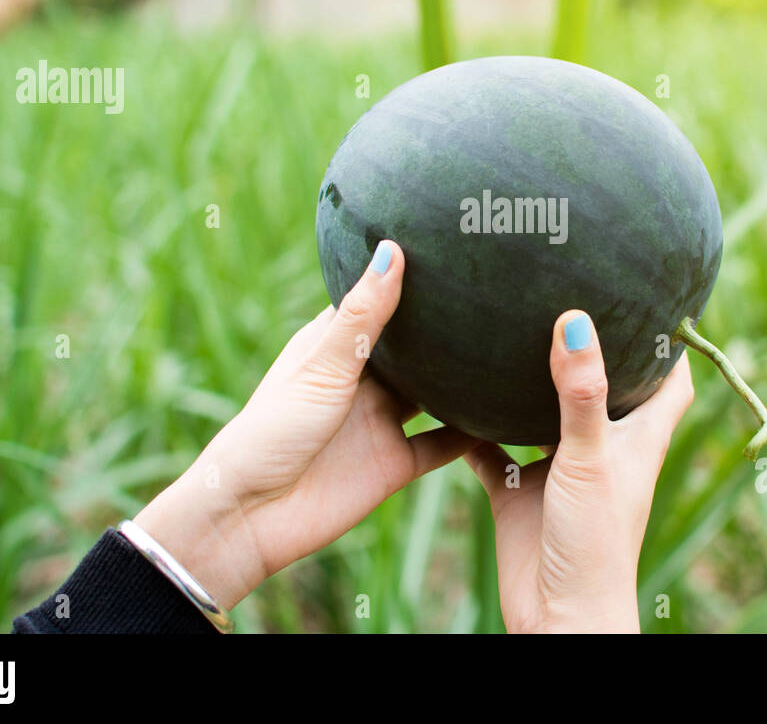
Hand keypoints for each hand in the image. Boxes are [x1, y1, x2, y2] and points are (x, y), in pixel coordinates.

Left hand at [135, 240, 475, 609]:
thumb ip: (364, 315)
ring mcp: (381, 422)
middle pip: (415, 350)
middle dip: (449, 329)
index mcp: (336, 349)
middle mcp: (363, 382)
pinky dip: (475, 431)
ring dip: (467, 379)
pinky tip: (509, 413)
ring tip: (514, 349)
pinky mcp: (396, 463)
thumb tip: (393, 249)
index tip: (452, 250)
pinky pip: (446, 443)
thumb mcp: (323, 365)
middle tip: (499, 293)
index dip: (411, 281)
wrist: (251, 517)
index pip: (379, 303)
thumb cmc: (270, 431)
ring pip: (437, 394)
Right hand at [465, 310, 694, 632]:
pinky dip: (474, 430)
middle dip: (590, 349)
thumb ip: (581, 391)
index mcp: (639, 439)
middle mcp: (601, 448)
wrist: (557, 618)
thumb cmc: (594, 543)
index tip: (655, 298)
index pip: (670, 381)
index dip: (671, 342)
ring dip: (526, 385)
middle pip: (603, 388)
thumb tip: (574, 321)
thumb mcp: (591, 457)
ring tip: (504, 334)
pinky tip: (451, 397)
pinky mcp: (518, 493)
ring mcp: (558, 471)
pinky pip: (492, 452)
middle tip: (564, 297)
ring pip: (542, 415)